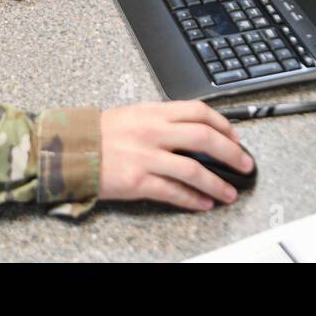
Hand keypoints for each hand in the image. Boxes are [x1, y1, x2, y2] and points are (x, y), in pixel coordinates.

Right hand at [99, 102, 251, 209]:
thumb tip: (195, 129)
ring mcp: (146, 157)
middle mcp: (154, 132)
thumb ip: (164, 120)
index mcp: (155, 112)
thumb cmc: (101, 133)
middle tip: (245, 164)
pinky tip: (203, 204)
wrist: (71, 149)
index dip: (223, 124)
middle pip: (204, 138)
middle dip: (231, 153)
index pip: (199, 111)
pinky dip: (192, 200)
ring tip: (229, 193)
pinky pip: (173, 191)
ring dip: (216, 184)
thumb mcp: (135, 114)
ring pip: (193, 169)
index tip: (235, 136)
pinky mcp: (138, 181)